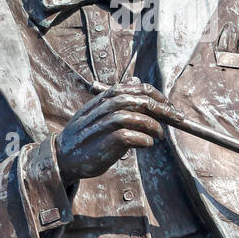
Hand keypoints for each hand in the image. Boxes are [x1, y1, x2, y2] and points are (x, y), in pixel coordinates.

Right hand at [54, 81, 182, 184]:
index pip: (135, 88)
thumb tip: (136, 80)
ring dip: (153, 125)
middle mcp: (103, 108)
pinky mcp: (104, 143)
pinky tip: (147, 144)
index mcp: (103, 98)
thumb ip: (117, 97)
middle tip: (176, 118)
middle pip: (138, 100)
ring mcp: (102, 125)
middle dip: (161, 108)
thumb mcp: (98, 111)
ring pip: (134, 116)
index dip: (156, 95)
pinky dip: (143, 139)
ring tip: (160, 135)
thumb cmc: (85, 136)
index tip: (169, 106)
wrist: (63, 157)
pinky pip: (128, 137)